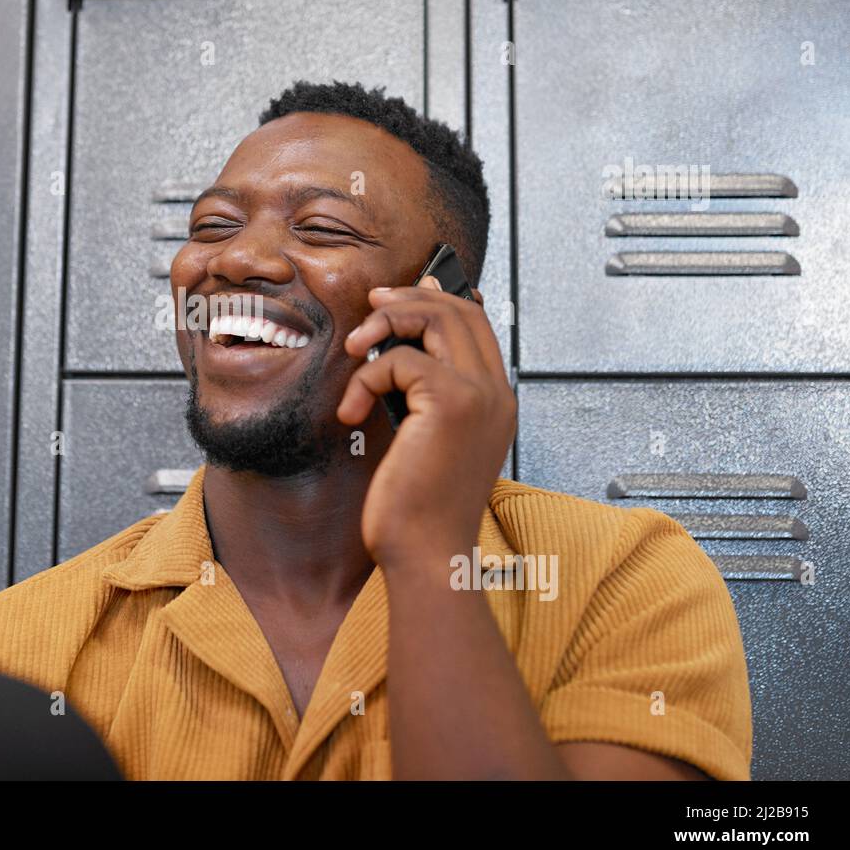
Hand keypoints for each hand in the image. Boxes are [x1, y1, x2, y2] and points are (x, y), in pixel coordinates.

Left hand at [337, 279, 515, 567]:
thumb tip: (401, 349)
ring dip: (385, 324)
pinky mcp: (452, 402)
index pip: (477, 324)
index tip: (397, 295)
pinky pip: (400, 360)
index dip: (437, 299)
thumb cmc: (419, 508)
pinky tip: (353, 412)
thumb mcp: (425, 440)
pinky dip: (365, 379)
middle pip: (459, 311)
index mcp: (495, 401)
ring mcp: (479, 395)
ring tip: (355, 351)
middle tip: (369, 306)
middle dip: (408, 299)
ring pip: (435, 320)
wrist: (426, 553)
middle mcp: (496, 393)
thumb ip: (423, 395)